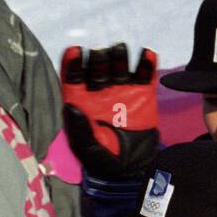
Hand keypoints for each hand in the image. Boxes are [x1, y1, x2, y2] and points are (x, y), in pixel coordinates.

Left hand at [61, 43, 159, 179]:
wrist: (133, 167)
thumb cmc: (103, 158)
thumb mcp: (86, 148)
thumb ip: (78, 128)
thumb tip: (70, 106)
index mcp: (82, 100)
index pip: (74, 78)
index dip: (72, 64)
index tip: (74, 52)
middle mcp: (100, 90)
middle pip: (98, 67)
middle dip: (98, 58)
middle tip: (100, 55)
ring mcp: (122, 89)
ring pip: (119, 65)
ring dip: (118, 55)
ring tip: (119, 49)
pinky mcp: (143, 93)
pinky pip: (145, 74)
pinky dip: (146, 63)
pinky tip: (147, 54)